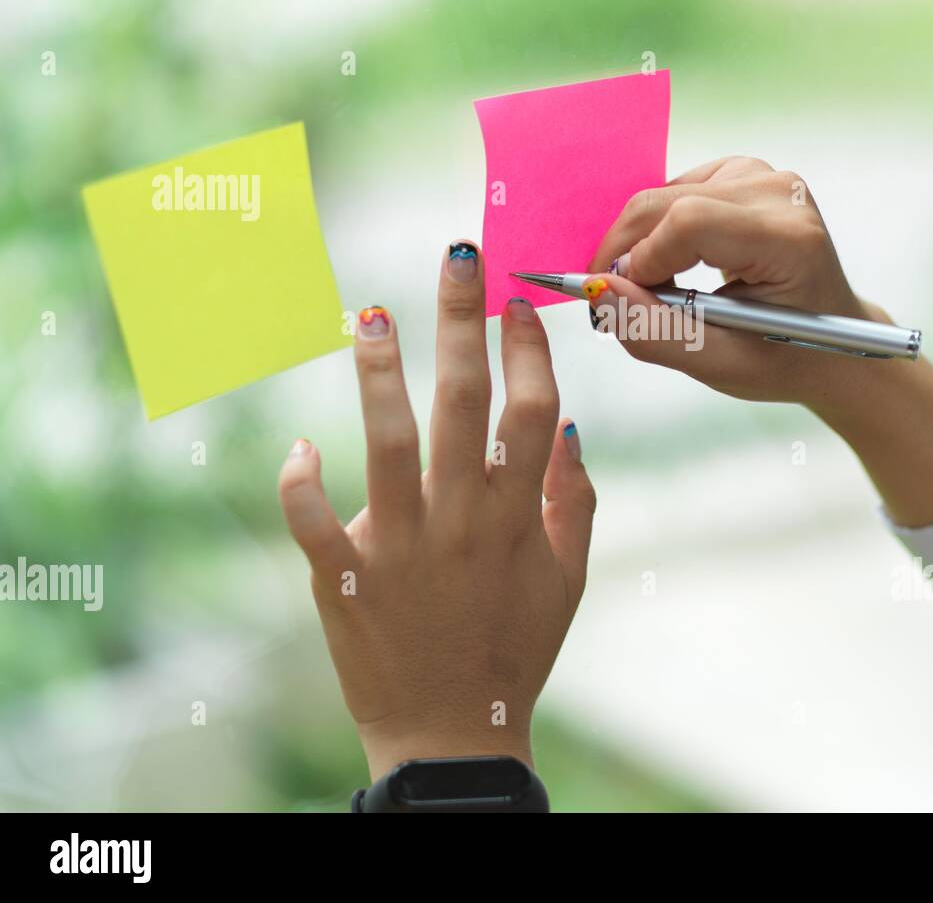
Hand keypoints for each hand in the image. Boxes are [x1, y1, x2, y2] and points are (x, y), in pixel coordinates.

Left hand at [277, 241, 595, 780]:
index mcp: (518, 516)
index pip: (531, 409)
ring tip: (368, 315)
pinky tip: (299, 447)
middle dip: (460, 321)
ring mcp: (402, 547)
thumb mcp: (569, 577)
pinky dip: (300, 481)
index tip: (516, 301)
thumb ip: (574, 499)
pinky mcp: (346, 579)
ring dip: (378, 374)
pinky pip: (313, 520)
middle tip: (456, 256)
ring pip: (387, 442)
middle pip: (464, 402)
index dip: (527, 348)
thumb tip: (569, 424)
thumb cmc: (518, 649)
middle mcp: (462, 520)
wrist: (454, 734)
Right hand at [587, 157, 932, 527]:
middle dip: (626, 252)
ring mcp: (763, 175)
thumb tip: (598, 292)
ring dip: (640, 244)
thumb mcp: (722, 364)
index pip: (689, 224)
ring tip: (659, 291)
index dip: (641, 260)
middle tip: (620, 300)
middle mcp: (778, 193)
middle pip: (665, 203)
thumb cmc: (787, 358)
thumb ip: (655, 332)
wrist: (833, 342)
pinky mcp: (744, 172)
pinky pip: (672, 192)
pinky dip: (657, 231)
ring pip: (661, 196)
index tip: (622, 300)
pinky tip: (677, 265)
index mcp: (789, 240)